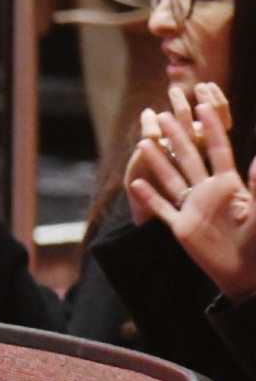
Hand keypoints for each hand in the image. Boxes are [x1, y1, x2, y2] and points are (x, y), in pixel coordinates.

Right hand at [127, 84, 255, 298]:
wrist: (247, 274)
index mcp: (229, 185)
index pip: (220, 149)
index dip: (212, 128)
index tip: (204, 106)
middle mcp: (208, 192)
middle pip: (190, 158)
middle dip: (178, 136)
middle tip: (165, 115)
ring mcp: (193, 208)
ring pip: (172, 179)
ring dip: (159, 161)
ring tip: (145, 141)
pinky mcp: (181, 227)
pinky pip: (162, 209)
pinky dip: (148, 197)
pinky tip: (135, 184)